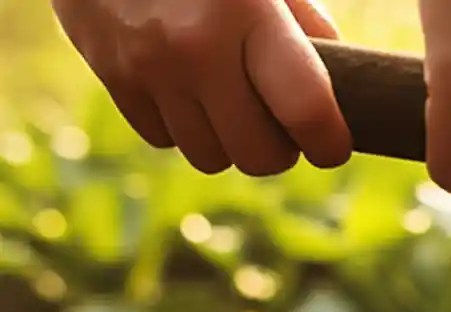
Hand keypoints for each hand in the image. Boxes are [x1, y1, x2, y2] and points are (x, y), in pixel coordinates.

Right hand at [52, 0, 351, 175]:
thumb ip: (305, 24)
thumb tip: (335, 91)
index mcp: (248, 13)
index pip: (305, 109)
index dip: (329, 143)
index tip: (333, 147)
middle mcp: (195, 46)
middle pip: (258, 156)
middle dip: (280, 151)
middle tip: (283, 126)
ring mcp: (148, 66)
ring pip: (210, 158)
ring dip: (230, 143)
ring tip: (234, 103)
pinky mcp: (113, 77)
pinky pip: (164, 140)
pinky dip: (184, 128)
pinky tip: (190, 90)